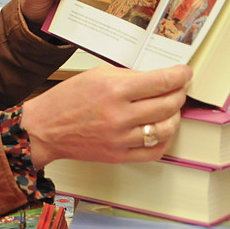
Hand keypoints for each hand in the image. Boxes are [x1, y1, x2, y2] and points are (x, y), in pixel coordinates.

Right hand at [20, 63, 190, 168]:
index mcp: (114, 90)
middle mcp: (120, 115)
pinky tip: (160, 129)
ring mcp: (121, 138)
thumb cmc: (67, 99)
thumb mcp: (97, 74)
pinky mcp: (119, 155)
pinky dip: (164, 139)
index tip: (184, 73)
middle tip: (178, 88)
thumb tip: (156, 79)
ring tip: (170, 108)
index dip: (180, 75)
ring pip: (166, 128)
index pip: (162, 82)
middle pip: (168, 104)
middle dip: (179, 93)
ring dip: (175, 116)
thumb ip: (128, 77)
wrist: (45, 129)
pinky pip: (155, 150)